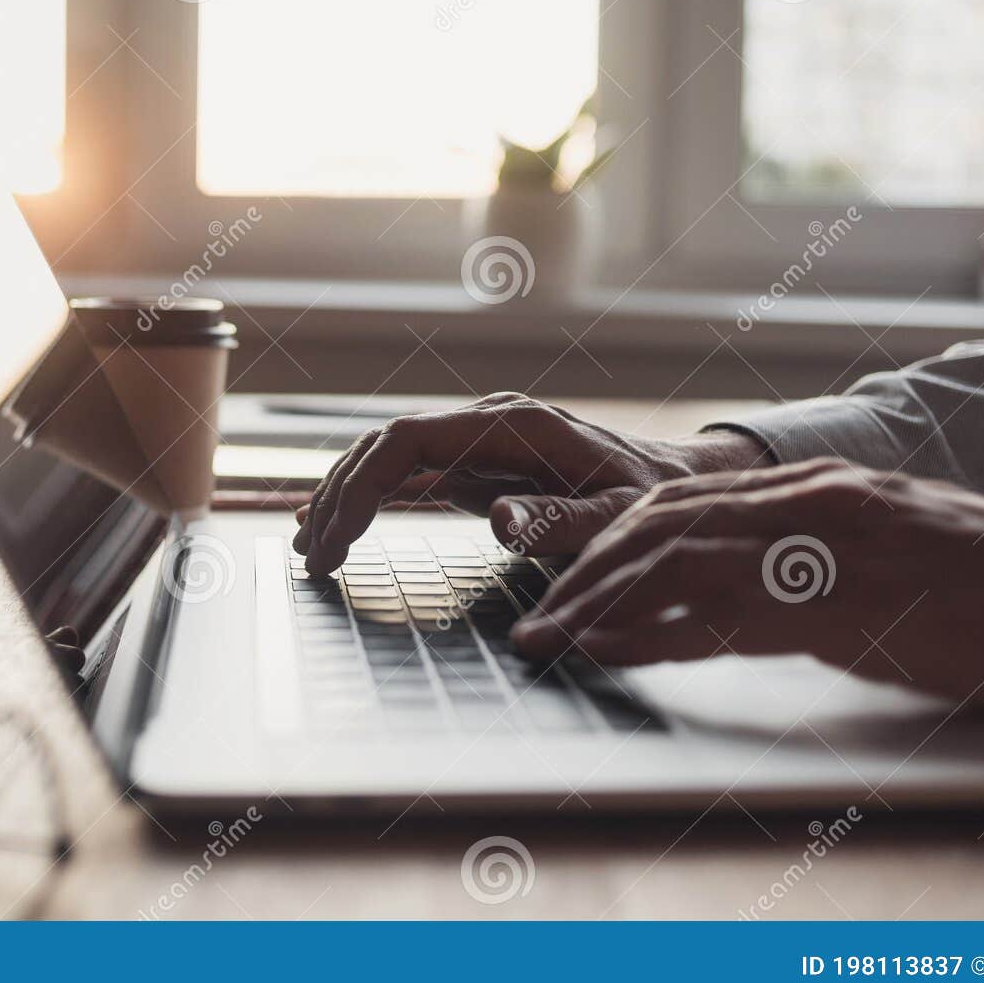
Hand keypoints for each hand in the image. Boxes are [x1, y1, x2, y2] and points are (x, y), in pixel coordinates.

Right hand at [292, 392, 768, 573]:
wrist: (673, 479)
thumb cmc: (647, 499)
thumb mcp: (617, 516)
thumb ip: (561, 519)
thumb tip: (497, 517)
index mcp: (510, 426)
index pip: (407, 439)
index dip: (362, 485)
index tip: (338, 538)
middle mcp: (485, 422)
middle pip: (384, 444)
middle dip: (341, 498)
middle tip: (314, 559)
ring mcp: (477, 439)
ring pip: (387, 455)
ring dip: (344, 497)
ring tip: (311, 549)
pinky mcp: (477, 461)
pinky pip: (408, 472)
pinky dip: (369, 498)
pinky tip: (339, 527)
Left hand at [511, 458, 983, 707]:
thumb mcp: (879, 565)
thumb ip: (804, 572)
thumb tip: (733, 607)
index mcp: (814, 491)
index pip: (678, 504)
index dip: (603, 539)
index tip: (553, 578)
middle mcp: (812, 502)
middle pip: (660, 525)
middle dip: (582, 573)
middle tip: (531, 619)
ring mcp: (831, 545)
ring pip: (681, 562)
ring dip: (599, 604)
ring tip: (548, 639)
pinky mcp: (857, 600)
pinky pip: (732, 615)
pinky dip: (658, 634)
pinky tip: (613, 652)